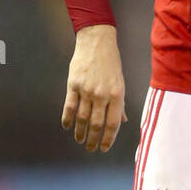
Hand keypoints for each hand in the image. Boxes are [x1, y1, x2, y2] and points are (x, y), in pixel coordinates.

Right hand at [62, 24, 127, 152]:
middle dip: (93, 140)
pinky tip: (67, 127)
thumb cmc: (111, 63)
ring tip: (79, 140)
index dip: (108, 139)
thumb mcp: (120, 82)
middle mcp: (102, 94)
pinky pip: (69, 106)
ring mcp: (87, 90)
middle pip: (96, 124)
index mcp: (117, 94)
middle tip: (90, 148)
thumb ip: (120, 103)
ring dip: (80, 132)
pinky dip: (67, 119)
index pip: (113, 124)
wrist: (96, 41)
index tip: (104, 148)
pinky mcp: (73, 84)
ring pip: (82, 118)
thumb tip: (123, 121)